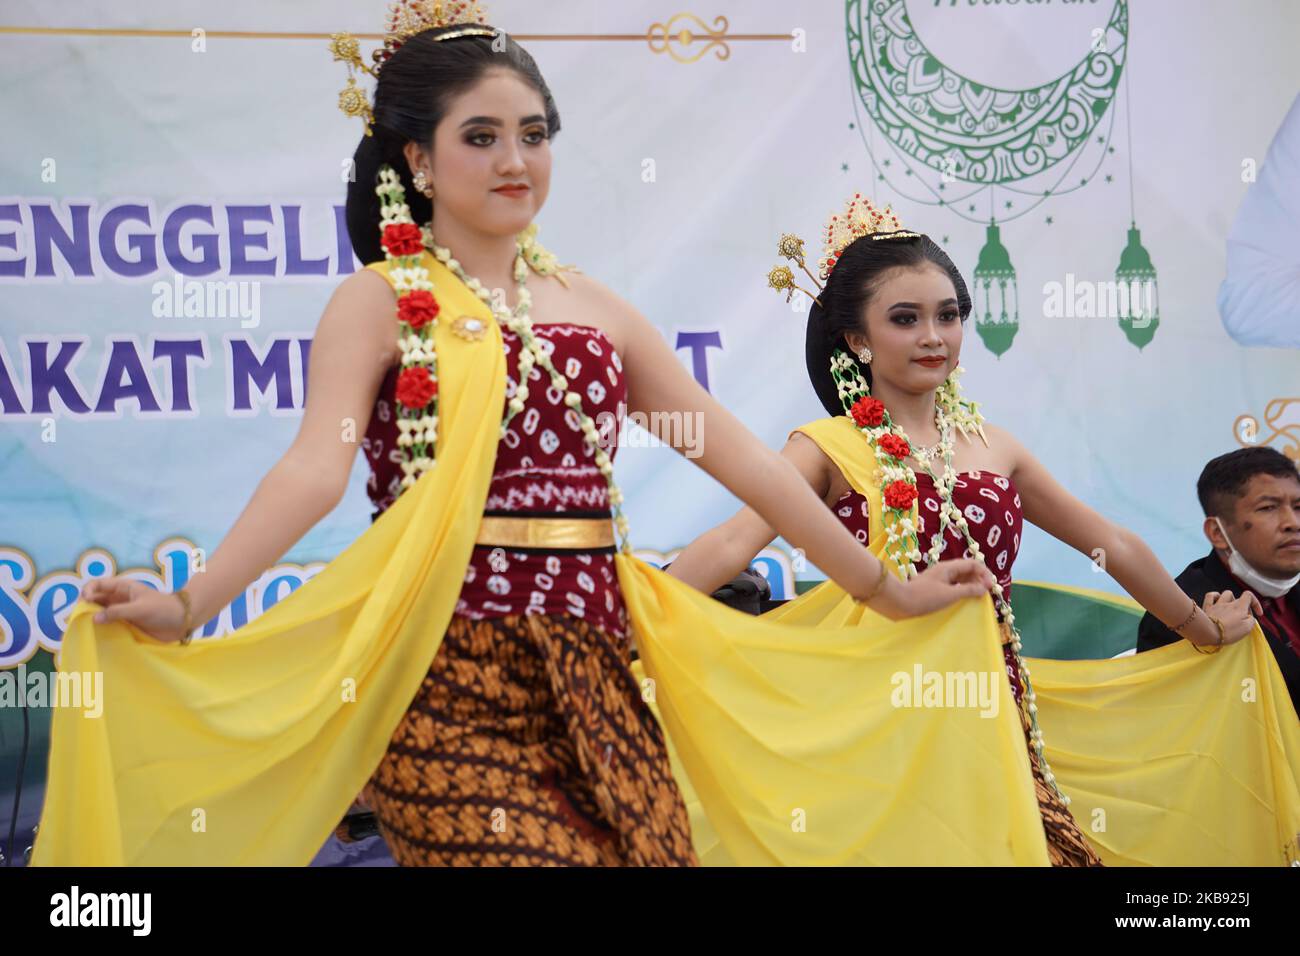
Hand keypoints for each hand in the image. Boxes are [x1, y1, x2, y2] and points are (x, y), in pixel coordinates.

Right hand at [82, 577, 190, 643]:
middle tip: (76, 618)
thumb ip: (117, 612)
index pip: (97, 584)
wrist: (182, 621)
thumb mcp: (140, 609)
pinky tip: (93, 635)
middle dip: (84, 606)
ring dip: (90, 619)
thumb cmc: (163, 609)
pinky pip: (108, 625)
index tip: (86, 601)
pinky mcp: (125, 624)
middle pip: (95, 599)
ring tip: (80, 628)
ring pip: (99, 613)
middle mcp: (118, 598)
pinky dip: (99, 628)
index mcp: (122, 587)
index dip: (88, 590)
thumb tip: (93, 618)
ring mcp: (121, 612)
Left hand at [866, 557, 995, 620]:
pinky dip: (961, 591)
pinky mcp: (933, 588)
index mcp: (948, 568)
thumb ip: (968, 590)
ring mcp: (938, 579)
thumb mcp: (950, 594)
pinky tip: (963, 601)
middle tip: (985, 594)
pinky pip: (952, 586)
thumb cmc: (924, 598)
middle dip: (979, 579)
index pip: (973, 564)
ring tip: (978, 598)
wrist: (898, 603)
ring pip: (960, 579)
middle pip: (967, 570)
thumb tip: (984, 588)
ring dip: (971, 586)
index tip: (990, 587)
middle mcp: (944, 571)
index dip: (984, 573)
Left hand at [1194, 590, 1261, 646]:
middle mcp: (1228, 603)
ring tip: (1231, 608)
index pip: (1249, 595)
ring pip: (1226, 594)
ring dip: (1231, 599)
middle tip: (1243, 619)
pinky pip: (1210, 596)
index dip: (1255, 603)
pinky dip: (1215, 596)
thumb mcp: (1247, 628)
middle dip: (1244, 607)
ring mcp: (1217, 604)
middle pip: (1239, 599)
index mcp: (1239, 607)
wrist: (1208, 632)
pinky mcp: (1207, 608)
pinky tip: (1216, 600)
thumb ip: (1251, 620)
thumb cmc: (1229, 631)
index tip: (1258, 614)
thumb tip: (1249, 617)